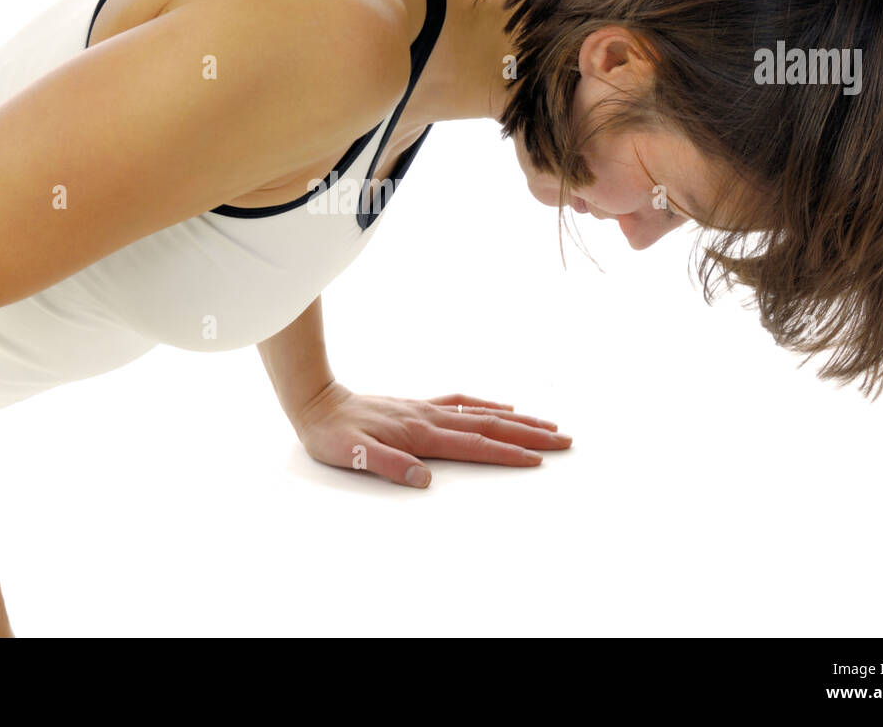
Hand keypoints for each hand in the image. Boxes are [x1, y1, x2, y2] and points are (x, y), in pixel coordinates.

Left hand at [289, 381, 570, 487]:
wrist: (318, 403)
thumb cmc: (334, 435)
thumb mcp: (354, 455)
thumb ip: (388, 465)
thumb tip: (423, 479)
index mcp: (420, 434)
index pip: (474, 446)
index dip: (507, 453)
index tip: (538, 460)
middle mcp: (429, 419)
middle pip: (489, 426)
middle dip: (529, 435)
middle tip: (565, 439)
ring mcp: (426, 410)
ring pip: (482, 414)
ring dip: (518, 420)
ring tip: (547, 425)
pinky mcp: (419, 407)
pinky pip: (462, 403)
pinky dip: (487, 405)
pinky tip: (502, 408)